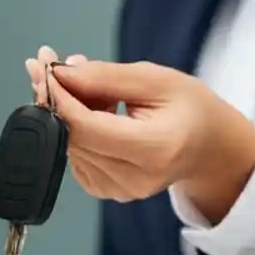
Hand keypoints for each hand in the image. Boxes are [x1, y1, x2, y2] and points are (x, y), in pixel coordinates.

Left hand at [25, 48, 254, 219]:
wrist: (211, 147)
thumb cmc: (191, 108)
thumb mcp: (156, 79)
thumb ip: (105, 77)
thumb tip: (59, 74)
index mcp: (154, 150)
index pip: (86, 126)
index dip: (58, 96)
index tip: (43, 65)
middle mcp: (134, 179)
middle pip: (72, 136)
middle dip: (56, 97)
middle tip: (51, 63)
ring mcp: (119, 190)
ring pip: (69, 145)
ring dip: (65, 111)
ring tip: (90, 87)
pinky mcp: (107, 191)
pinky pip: (75, 155)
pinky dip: (75, 128)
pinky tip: (94, 110)